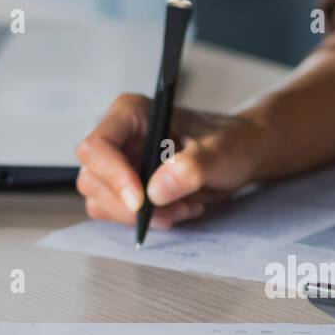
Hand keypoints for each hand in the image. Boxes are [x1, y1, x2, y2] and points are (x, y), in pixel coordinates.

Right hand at [74, 93, 268, 228]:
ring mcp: (119, 164)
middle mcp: (119, 138)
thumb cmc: (230, 141)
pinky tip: (177, 210)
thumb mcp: (220, 152)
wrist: (241, 154)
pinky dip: (145, 221)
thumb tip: (156, 191)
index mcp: (131, 114)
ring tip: (182, 208)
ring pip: (101, 201)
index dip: (113, 176)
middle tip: (171, 211)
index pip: (98, 146)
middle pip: (93, 179)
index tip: (141, 202)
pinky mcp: (126, 188)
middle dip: (130, 205)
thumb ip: (191, 168)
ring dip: (140, 216)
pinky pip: (116, 213)